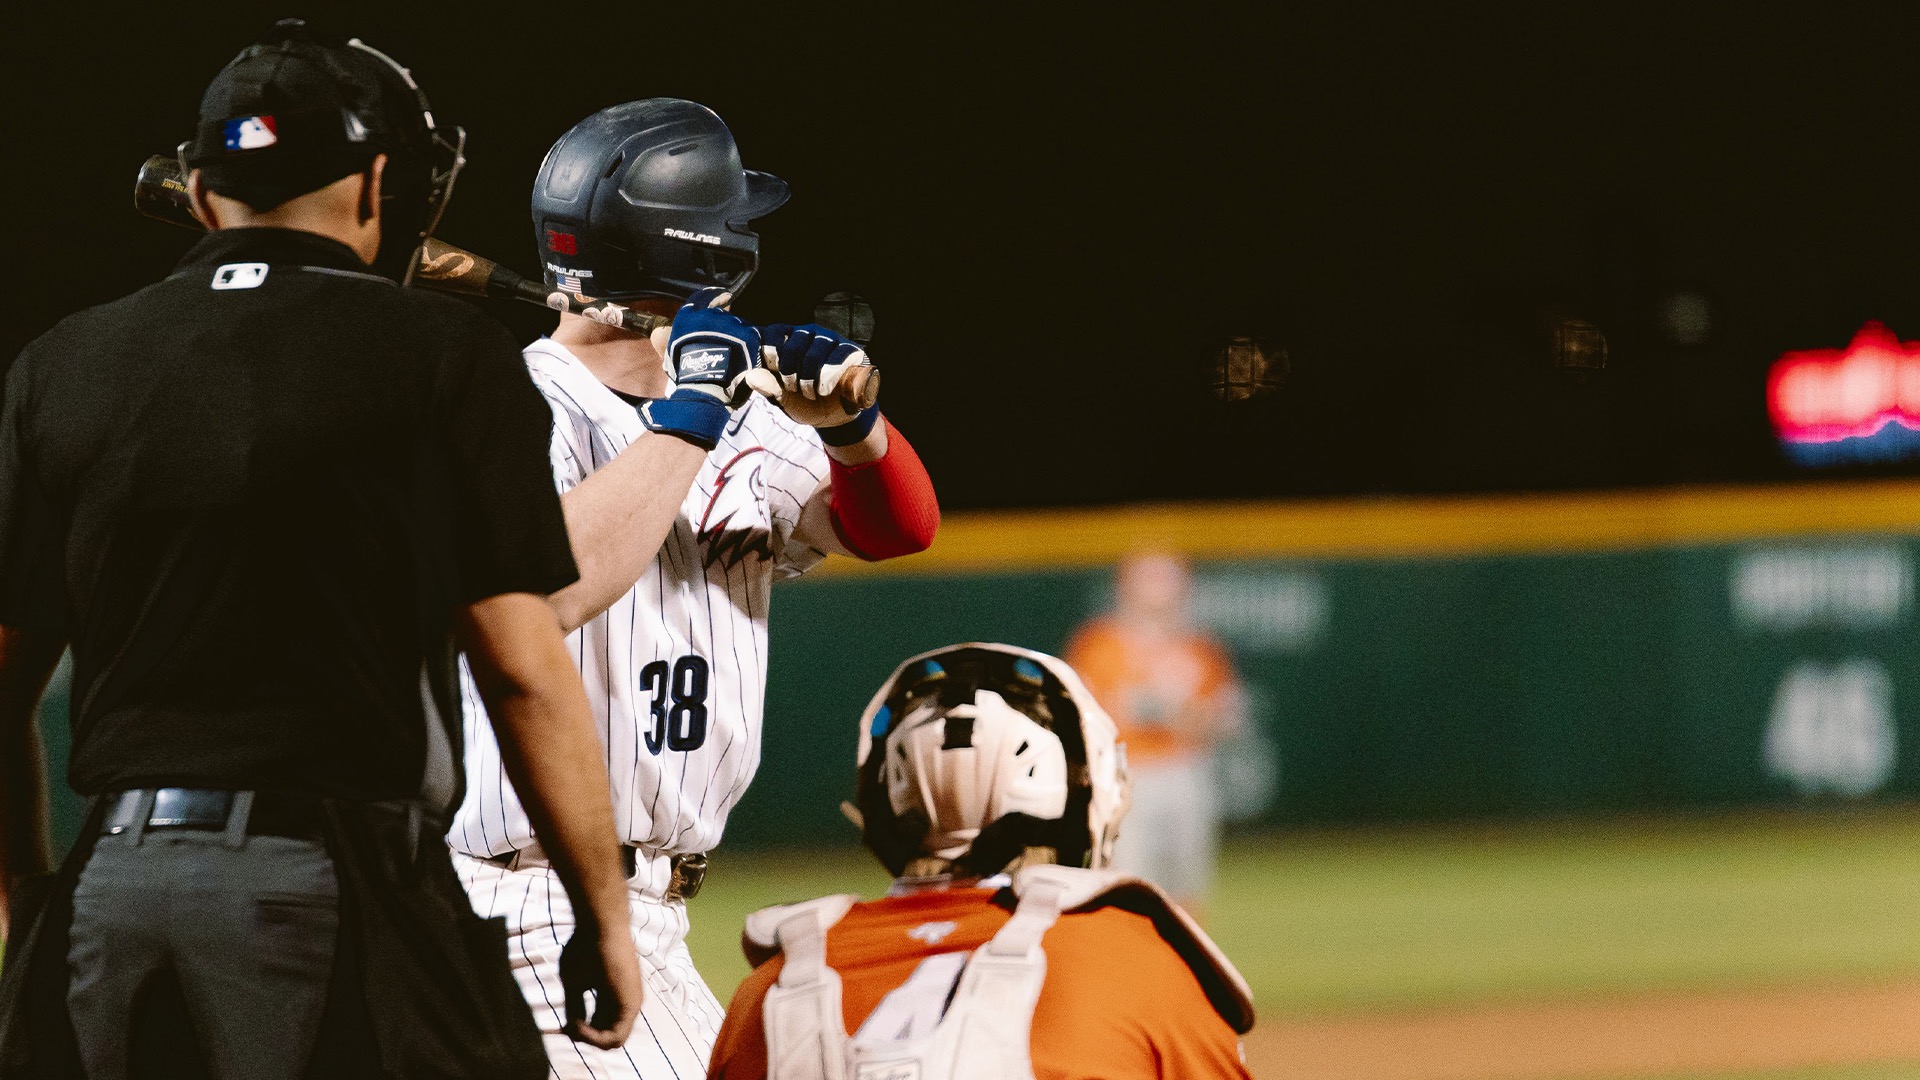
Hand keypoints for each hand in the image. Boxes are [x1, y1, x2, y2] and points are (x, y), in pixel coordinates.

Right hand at [558, 920, 644, 1048]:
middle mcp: (627, 1001)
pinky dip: (595, 1039)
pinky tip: (579, 1028)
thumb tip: (571, 1029)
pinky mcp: (631, 1004)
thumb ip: (576, 1007)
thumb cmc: (584, 947)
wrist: (599, 925)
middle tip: (567, 1029)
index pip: (601, 1026)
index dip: (582, 1032)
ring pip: (613, 1042)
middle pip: (606, 1036)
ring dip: (589, 1041)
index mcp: (615, 995)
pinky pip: (616, 1038)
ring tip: (573, 1027)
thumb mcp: (575, 983)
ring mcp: (631, 1003)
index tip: (565, 1025)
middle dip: (585, 1038)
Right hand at [656, 288, 761, 407]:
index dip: (713, 296)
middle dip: (725, 325)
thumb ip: (663, 341)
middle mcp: (710, 315)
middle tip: (726, 341)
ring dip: (738, 334)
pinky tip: (749, 349)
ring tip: (736, 352)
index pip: (702, 298)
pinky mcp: (747, 334)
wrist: (705, 385)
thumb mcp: (669, 355)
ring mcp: (730, 324)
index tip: (724, 296)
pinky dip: (751, 342)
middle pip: (723, 314)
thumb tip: (657, 332)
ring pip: (738, 324)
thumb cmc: (685, 374)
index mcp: (689, 317)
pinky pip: (752, 334)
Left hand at [747, 323, 877, 429]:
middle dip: (791, 372)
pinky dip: (829, 376)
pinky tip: (825, 389)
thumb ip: (768, 387)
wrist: (834, 417)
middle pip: (795, 345)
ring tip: (811, 393)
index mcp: (788, 340)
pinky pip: (839, 356)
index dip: (772, 353)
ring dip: (810, 378)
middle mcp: (809, 334)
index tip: (775, 373)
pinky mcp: (851, 350)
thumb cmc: (804, 403)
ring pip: (817, 351)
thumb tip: (750, 376)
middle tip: (794, 389)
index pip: (776, 332)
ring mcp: (831, 340)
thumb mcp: (783, 399)